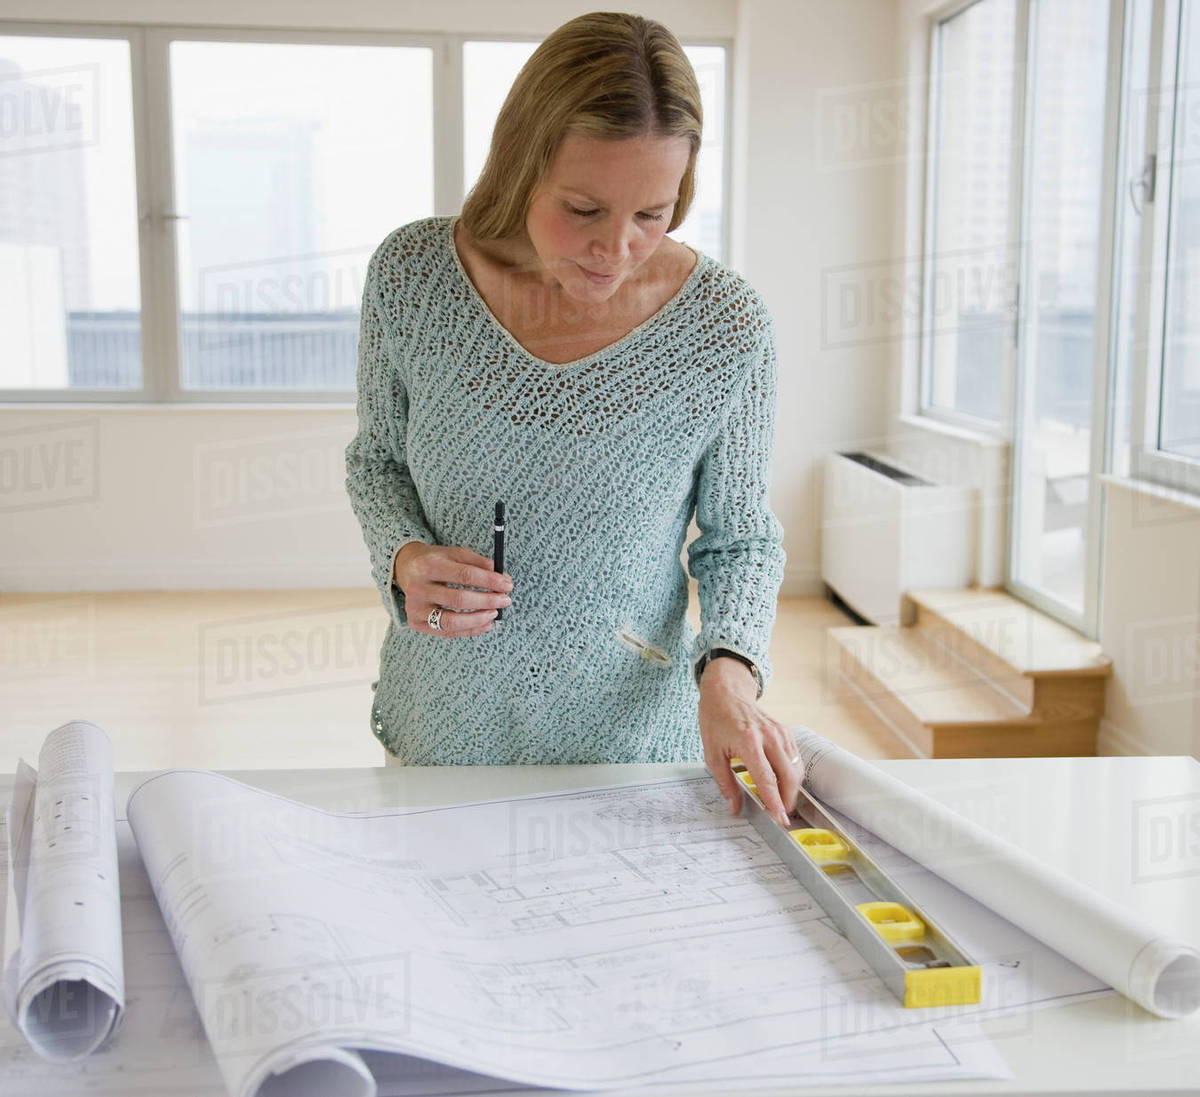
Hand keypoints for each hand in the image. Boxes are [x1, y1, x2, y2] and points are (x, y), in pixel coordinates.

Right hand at [394, 542, 511, 637]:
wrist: (406, 568)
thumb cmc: (436, 561)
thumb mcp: (455, 554)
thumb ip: (479, 564)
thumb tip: (504, 579)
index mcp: (428, 565)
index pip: (464, 575)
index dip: (489, 581)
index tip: (507, 585)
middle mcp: (418, 588)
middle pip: (459, 599)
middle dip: (487, 601)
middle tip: (505, 600)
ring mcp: (415, 608)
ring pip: (452, 621)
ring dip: (478, 619)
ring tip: (495, 614)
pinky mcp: (416, 622)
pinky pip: (447, 632)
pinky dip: (470, 630)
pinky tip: (485, 624)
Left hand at [698, 656, 802, 826]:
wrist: (726, 693)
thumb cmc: (716, 721)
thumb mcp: (712, 754)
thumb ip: (725, 783)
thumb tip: (735, 807)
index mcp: (749, 742)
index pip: (767, 779)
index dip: (774, 802)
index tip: (780, 819)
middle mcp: (769, 737)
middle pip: (789, 776)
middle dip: (788, 800)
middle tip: (781, 816)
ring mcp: (781, 733)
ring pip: (796, 768)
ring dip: (792, 789)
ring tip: (781, 802)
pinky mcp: (786, 732)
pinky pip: (796, 758)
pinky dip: (793, 774)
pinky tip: (783, 782)